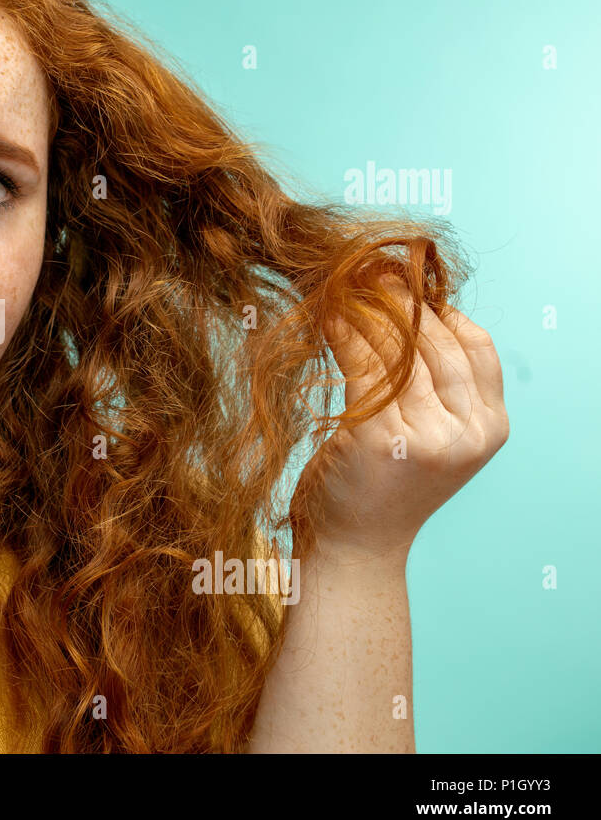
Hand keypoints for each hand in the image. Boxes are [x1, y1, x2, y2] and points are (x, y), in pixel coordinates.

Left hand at [295, 275, 509, 559]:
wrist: (358, 547)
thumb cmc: (386, 487)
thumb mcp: (435, 437)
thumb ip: (440, 388)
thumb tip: (417, 311)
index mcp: (489, 428)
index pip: (475, 347)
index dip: (441, 309)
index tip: (408, 284)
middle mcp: (466, 432)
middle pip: (435, 343)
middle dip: (402, 301)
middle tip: (369, 272)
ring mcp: (424, 436)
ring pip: (398, 351)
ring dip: (368, 311)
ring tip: (344, 286)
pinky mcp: (377, 438)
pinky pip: (362, 367)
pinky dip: (344, 334)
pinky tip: (329, 316)